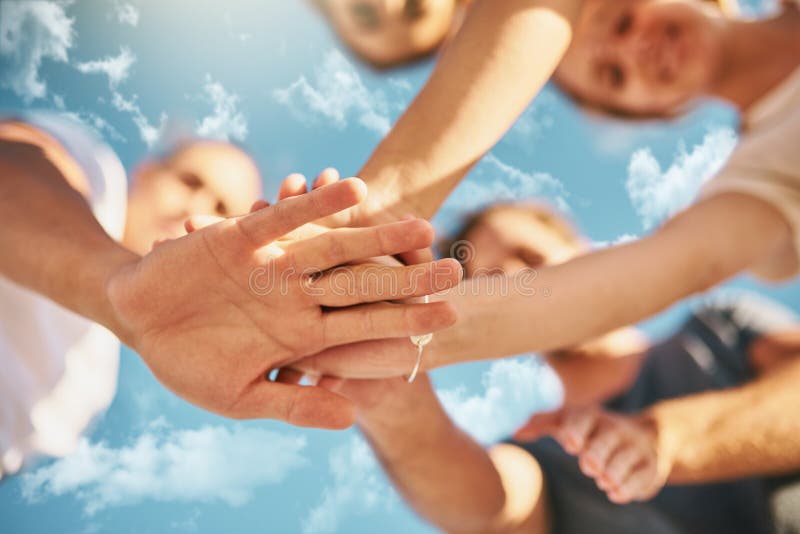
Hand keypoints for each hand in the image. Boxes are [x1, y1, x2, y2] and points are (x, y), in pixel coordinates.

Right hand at [107, 178, 461, 428]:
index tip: (450, 316)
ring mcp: (273, 265)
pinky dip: (315, 205)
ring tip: (420, 227)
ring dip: (375, 237)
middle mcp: (297, 296)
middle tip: (456, 270)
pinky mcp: (242, 237)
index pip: (363, 326)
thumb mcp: (240, 395)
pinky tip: (353, 189)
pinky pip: (286, 217)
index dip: (406, 321)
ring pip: (333, 247)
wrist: (138, 320)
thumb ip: (294, 402)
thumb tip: (350, 416)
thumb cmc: (187, 362)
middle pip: (362, 284)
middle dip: (407, 279)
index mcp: (302, 334)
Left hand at [514, 406, 669, 503]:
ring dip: (615, 471)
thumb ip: (543, 424)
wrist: (647, 435)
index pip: (584, 418)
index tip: (569, 443)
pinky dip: (631, 487)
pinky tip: (616, 494)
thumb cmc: (593, 431)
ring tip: (604, 481)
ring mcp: (635, 447)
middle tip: (589, 466)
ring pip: (626, 458)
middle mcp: (615, 429)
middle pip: (607, 438)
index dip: (576, 429)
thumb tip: (515, 432)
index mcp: (593, 416)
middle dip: (598, 452)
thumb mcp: (570, 422)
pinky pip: (644, 477)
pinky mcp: (652, 467)